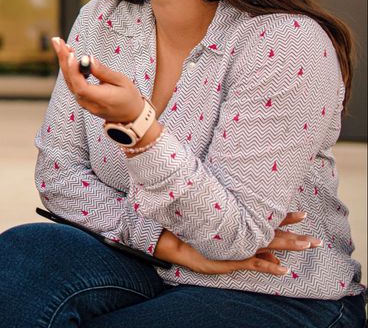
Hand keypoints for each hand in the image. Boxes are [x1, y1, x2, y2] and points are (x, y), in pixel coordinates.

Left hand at [50, 37, 142, 122]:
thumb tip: (89, 59)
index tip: (72, 54)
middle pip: (70, 81)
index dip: (74, 71)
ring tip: (60, 44)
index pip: (81, 86)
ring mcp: (83, 102)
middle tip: (57, 41)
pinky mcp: (82, 99)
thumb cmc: (129, 96)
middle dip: (63, 60)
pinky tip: (68, 56)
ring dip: (64, 62)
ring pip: (69, 81)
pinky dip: (69, 69)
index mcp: (100, 100)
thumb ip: (103, 71)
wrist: (130, 114)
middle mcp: (87, 103)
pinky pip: (72, 83)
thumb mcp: (121, 81)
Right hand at [154, 212, 320, 275]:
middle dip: (295, 236)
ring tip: (308, 246)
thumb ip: (228, 227)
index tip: (301, 214)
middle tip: (316, 240)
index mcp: (238, 223)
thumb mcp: (212, 229)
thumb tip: (240, 226)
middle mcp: (241, 232)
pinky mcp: (231, 257)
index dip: (284, 217)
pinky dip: (269, 267)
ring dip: (290, 245)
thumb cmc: (188, 230)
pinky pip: (254, 263)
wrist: (170, 237)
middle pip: (273, 233)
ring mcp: (238, 243)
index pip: (265, 220)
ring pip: (269, 244)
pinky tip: (283, 271)